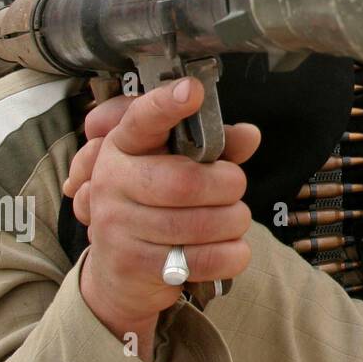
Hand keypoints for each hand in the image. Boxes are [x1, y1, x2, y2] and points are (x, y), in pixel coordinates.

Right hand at [64, 78, 259, 355]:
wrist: (123, 271)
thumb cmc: (162, 203)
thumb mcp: (185, 165)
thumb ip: (218, 145)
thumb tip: (249, 135)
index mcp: (124, 146)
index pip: (143, 120)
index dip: (167, 105)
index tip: (192, 90)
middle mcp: (113, 182)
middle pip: (186, 181)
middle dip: (229, 185)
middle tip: (235, 187)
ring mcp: (117, 226)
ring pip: (202, 223)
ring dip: (235, 221)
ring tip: (232, 219)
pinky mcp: (134, 265)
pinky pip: (206, 259)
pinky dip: (232, 254)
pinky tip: (228, 248)